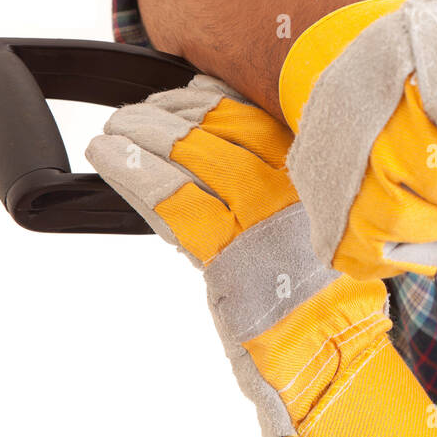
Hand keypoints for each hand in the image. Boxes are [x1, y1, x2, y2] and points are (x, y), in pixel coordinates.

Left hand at [86, 74, 436, 436]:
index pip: (250, 111)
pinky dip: (130, 171)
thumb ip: (279, 177)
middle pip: (215, 124)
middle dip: (165, 112)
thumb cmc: (319, 288)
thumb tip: (222, 140)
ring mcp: (257, 215)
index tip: (184, 92)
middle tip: (135, 113)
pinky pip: (168, 197)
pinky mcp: (225, 250)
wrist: (329, 344)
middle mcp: (286, 184)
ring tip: (115, 129)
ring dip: (141, 133)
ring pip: (188, 152)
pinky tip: (107, 156)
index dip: (207, 96)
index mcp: (309, 170)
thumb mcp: (313, 216)